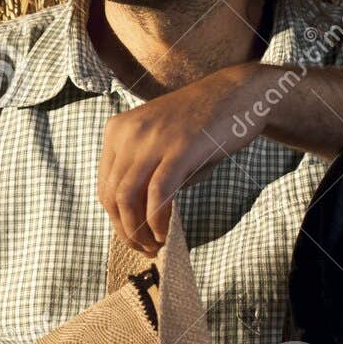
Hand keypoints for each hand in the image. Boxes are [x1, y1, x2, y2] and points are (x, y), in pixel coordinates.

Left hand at [98, 63, 269, 255]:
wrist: (238, 94)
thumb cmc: (202, 126)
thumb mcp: (162, 146)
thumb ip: (145, 176)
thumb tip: (138, 221)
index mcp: (117, 131)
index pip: (104, 185)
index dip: (116, 219)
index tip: (133, 238)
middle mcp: (127, 133)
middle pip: (111, 195)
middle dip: (125, 230)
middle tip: (144, 249)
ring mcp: (151, 139)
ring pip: (127, 197)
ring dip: (138, 230)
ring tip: (154, 245)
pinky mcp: (178, 147)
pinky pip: (157, 193)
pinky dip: (157, 220)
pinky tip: (165, 234)